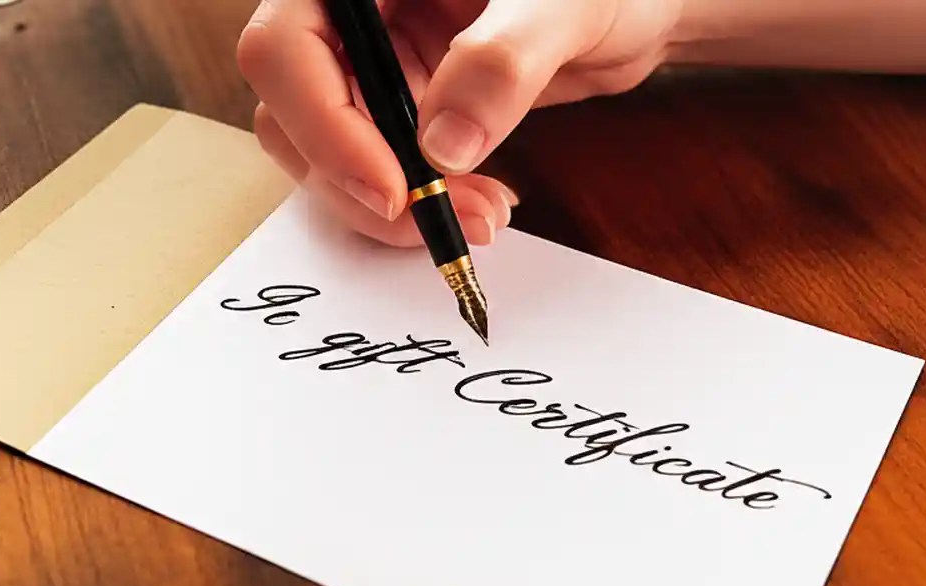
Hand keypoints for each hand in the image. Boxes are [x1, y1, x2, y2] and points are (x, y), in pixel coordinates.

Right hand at [237, 0, 683, 246]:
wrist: (639, 6)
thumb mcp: (567, 4)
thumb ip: (503, 62)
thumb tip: (443, 147)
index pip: (286, 46)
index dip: (323, 124)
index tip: (393, 186)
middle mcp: (353, 13)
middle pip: (292, 112)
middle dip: (360, 182)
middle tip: (444, 223)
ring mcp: (374, 61)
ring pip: (326, 153)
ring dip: (390, 206)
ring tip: (481, 217)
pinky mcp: (399, 106)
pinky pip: (375, 168)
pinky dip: (416, 204)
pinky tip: (478, 205)